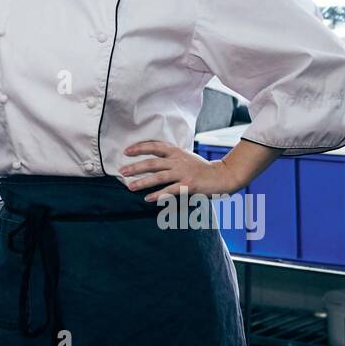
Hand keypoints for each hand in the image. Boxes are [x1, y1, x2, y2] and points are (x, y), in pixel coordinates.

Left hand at [119, 140, 240, 201]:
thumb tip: (153, 161)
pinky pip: (170, 190)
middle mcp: (178, 161)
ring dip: (143, 182)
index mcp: (176, 152)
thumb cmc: (202, 168)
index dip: (139, 147)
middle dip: (135, 167)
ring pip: (158, 177)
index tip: (126, 151)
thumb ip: (171, 158)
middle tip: (122, 171)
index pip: (154, 146)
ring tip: (130, 187)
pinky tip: (148, 198)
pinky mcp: (188, 185)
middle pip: (152, 162)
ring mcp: (183, 173)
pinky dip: (158, 195)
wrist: (222, 175)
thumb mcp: (186, 157)